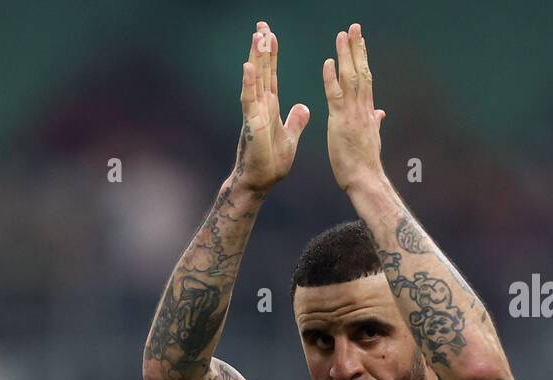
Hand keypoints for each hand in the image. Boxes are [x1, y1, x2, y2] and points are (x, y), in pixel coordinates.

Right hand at [234, 21, 309, 192]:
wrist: (261, 182)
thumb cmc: (271, 163)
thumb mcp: (290, 137)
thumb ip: (295, 121)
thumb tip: (304, 108)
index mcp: (271, 107)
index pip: (272, 75)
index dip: (272, 55)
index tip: (271, 34)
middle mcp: (261, 106)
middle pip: (262, 71)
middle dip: (261, 48)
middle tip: (261, 25)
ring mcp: (254, 113)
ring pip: (255, 80)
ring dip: (256, 58)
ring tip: (257, 36)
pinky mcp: (251, 124)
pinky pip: (249, 100)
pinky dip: (249, 83)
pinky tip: (249, 67)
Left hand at [323, 23, 386, 191]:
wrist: (365, 179)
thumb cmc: (364, 164)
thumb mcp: (371, 138)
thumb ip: (374, 122)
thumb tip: (380, 113)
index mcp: (367, 111)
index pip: (366, 78)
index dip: (362, 58)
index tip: (361, 41)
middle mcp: (362, 108)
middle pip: (361, 71)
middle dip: (357, 48)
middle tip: (354, 27)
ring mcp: (353, 114)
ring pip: (350, 79)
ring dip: (346, 55)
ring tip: (342, 35)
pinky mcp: (341, 122)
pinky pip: (336, 96)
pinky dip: (332, 79)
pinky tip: (329, 62)